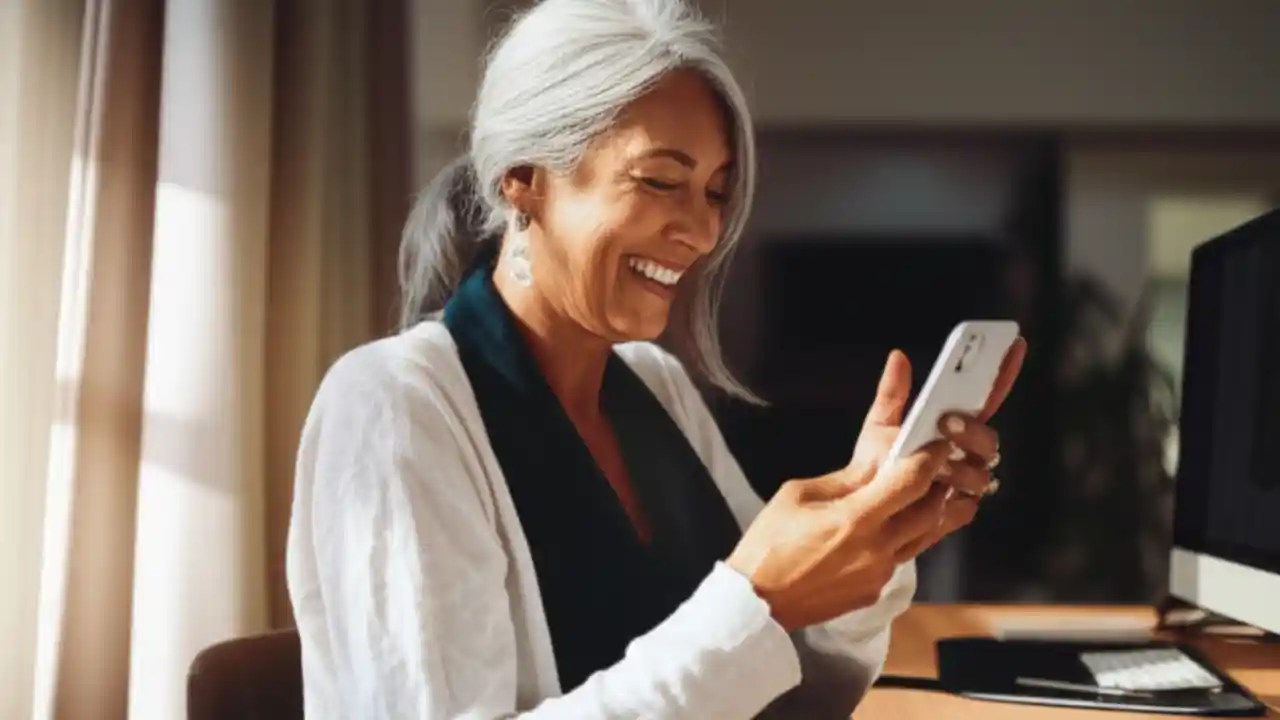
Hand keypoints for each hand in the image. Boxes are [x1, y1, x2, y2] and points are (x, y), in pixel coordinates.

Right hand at [726, 438, 951, 630]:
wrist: (757, 602)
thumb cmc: (770, 543)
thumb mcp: (798, 495)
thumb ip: (843, 481)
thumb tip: (875, 467)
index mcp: (857, 518)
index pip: (911, 482)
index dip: (931, 459)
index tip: (939, 444)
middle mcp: (878, 548)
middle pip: (931, 512)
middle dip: (940, 487)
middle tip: (941, 469)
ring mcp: (880, 574)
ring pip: (924, 539)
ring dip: (933, 515)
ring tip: (935, 495)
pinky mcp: (874, 592)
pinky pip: (901, 559)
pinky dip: (906, 539)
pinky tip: (895, 529)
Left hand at [887, 338, 1027, 559]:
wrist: (862, 507)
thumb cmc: (875, 463)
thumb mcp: (880, 424)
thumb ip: (893, 394)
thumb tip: (898, 357)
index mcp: (955, 425)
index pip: (987, 397)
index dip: (1004, 371)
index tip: (1012, 345)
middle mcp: (967, 452)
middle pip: (988, 439)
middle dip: (972, 430)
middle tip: (946, 422)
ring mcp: (965, 482)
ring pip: (982, 472)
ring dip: (961, 466)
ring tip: (933, 466)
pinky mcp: (955, 512)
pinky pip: (965, 507)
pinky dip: (952, 500)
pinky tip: (936, 495)